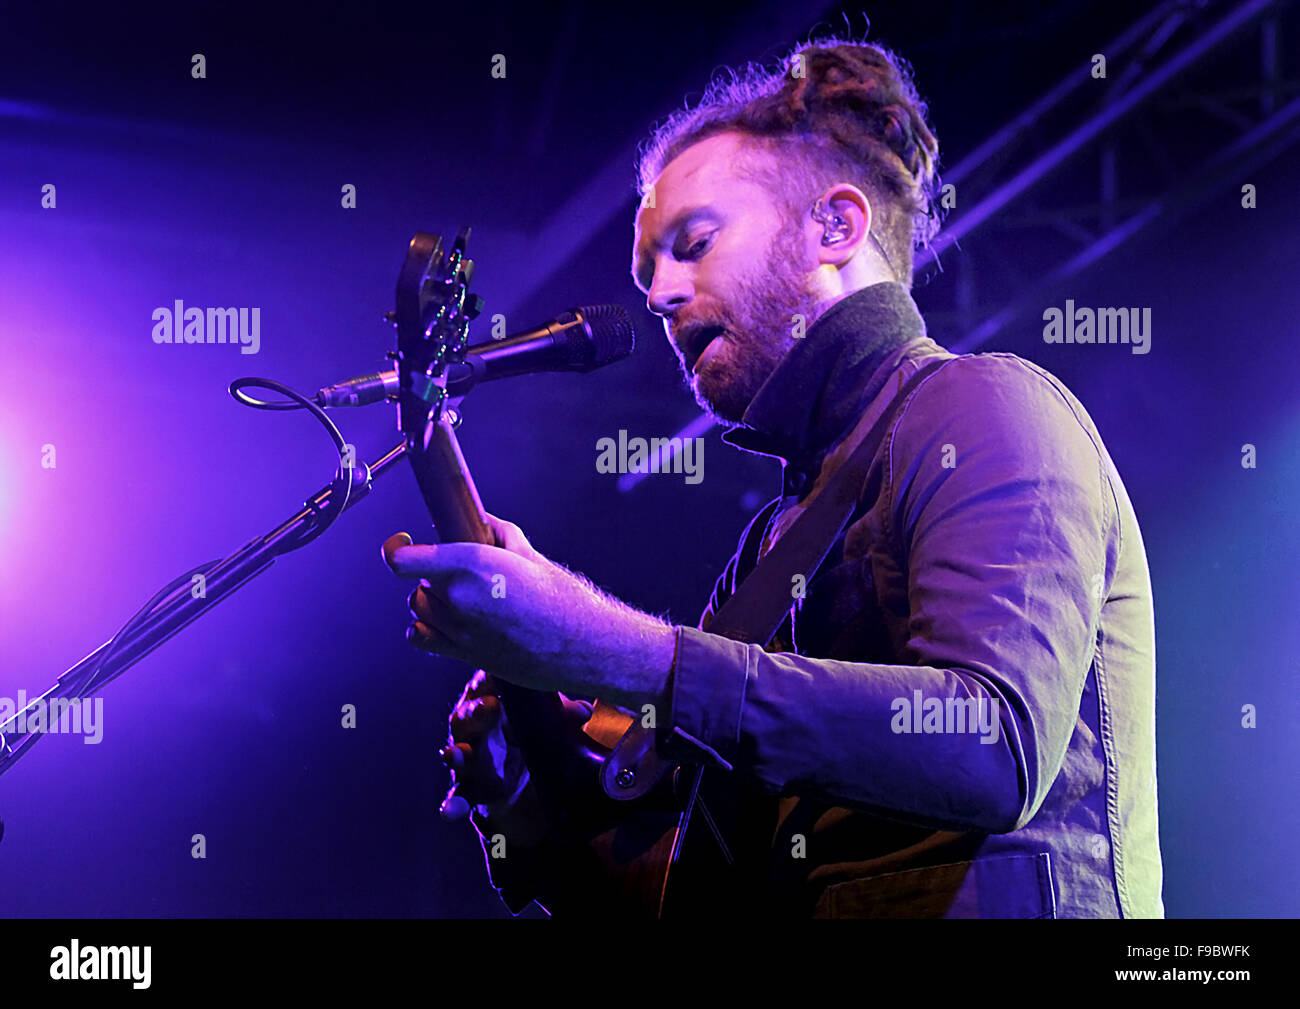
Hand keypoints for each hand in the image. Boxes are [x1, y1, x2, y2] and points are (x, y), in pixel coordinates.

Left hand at [381, 513, 675, 704]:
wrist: (584, 646)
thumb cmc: (566, 601)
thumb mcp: (532, 556)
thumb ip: (500, 536)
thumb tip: (484, 522)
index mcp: (473, 567)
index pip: (404, 561)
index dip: (398, 549)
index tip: (404, 542)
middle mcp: (459, 599)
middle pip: (417, 582)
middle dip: (433, 572)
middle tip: (462, 571)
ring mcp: (460, 630)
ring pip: (418, 608)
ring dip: (431, 599)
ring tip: (461, 596)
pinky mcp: (465, 655)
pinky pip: (421, 638)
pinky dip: (424, 628)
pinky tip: (446, 621)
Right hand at [440, 668, 593, 845]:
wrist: (519, 779)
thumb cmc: (528, 733)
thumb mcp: (544, 723)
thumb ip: (562, 714)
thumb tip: (583, 710)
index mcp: (490, 700)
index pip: (485, 684)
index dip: (489, 678)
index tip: (498, 673)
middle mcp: (473, 726)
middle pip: (467, 716)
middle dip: (477, 712)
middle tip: (490, 707)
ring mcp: (468, 758)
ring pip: (457, 753)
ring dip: (457, 754)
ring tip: (456, 754)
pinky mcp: (469, 788)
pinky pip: (458, 796)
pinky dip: (453, 803)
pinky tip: (451, 810)